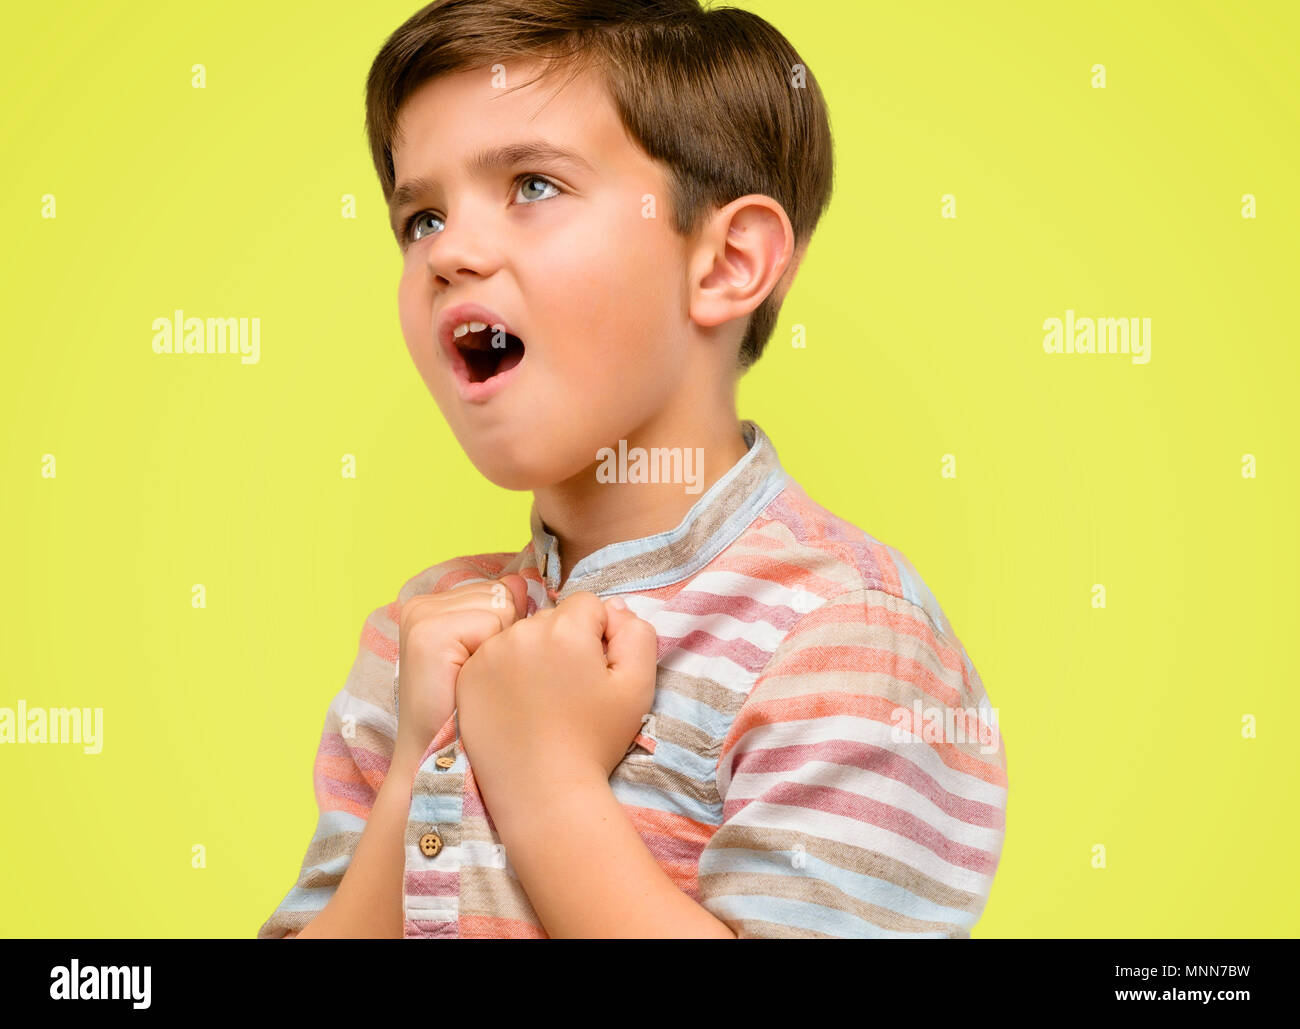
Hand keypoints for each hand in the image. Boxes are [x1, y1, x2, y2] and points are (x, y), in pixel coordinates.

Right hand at [393, 573, 527, 765]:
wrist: (443, 760)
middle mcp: (422, 605)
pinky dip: (493, 655)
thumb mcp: (489, 655)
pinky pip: (493, 622)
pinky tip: (472, 682)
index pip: (499, 589)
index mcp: (433, 605)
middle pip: (502, 594)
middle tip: (482, 679)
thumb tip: (523, 580)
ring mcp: (421, 616)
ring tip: (478, 682)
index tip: (487, 667)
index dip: (509, 629)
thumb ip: (504, 613)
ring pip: (501, 606)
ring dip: (502, 648)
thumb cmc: (473, 713)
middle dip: (507, 636)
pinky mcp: (428, 633)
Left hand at [455, 591, 657, 821]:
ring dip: (535, 654)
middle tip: (570, 689)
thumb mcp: (637, 685)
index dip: (600, 636)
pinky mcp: (467, 675)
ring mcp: (489, 653)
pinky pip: (494, 655)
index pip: (589, 606)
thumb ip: (636, 634)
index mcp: (565, 629)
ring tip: (543, 699)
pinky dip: (506, 670)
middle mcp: (522, 632)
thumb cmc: (596, 739)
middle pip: (553, 618)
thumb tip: (613, 609)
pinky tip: (517, 704)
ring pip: (523, 635)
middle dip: (566, 642)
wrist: (543, 791)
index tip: (596, 673)